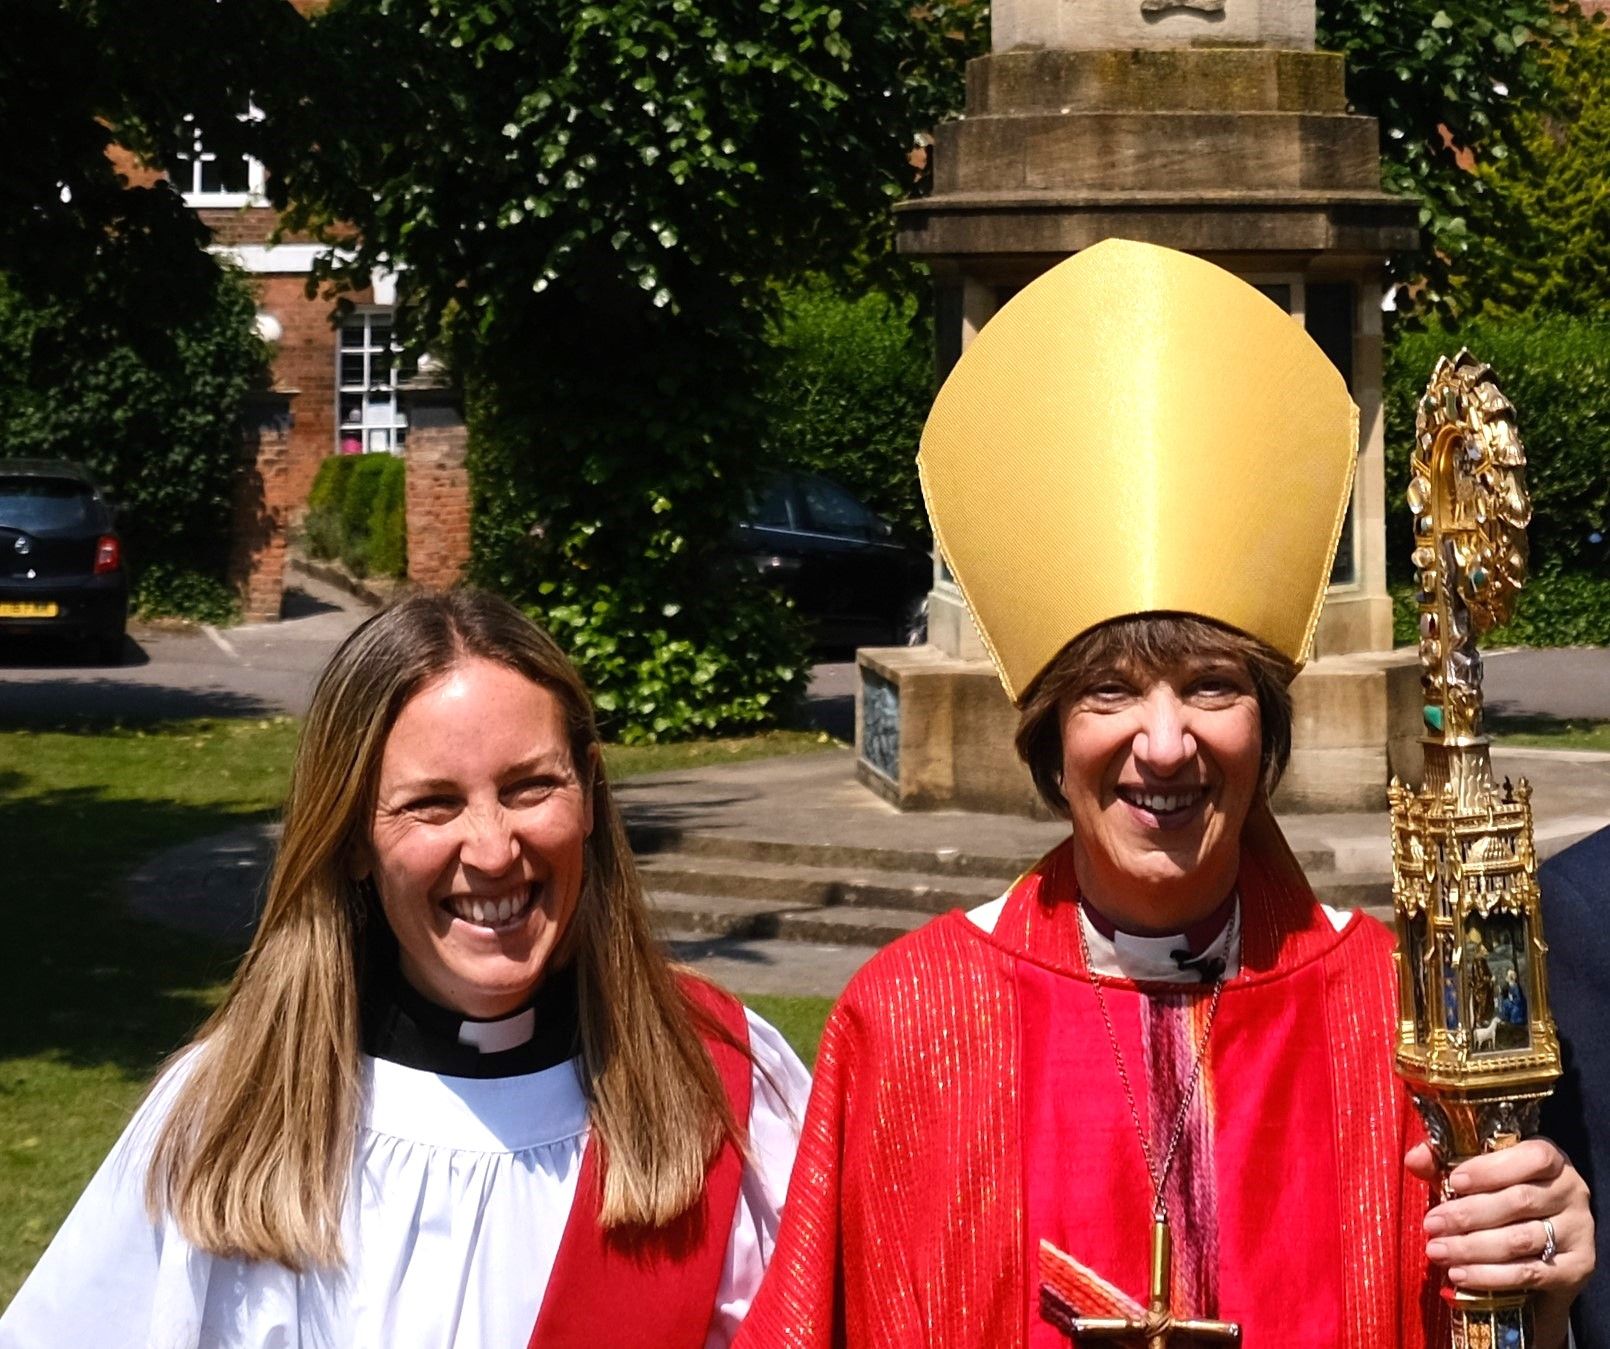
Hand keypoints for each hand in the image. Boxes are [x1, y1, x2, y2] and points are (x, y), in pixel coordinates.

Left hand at [1406, 1137, 1593, 1348]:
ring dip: (1473, 1247)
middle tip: (1432, 1224)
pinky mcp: (1578, 1268)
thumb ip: (1442, 1163)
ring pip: (1521, 1239)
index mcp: (1549, 1159)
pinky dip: (1490, 1275)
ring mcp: (1579, 1231)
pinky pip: (1530, 1273)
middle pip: (1519, 1201)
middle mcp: (1571, 1191)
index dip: (1492, 1168)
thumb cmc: (1498, 1200)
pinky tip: (1460, 1274)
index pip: (1533, 1157)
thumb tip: (1414, 1158)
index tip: (1455, 1181)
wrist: (1538, 1254)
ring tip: (1438, 1250)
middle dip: (1468, 1214)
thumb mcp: (1473, 1177)